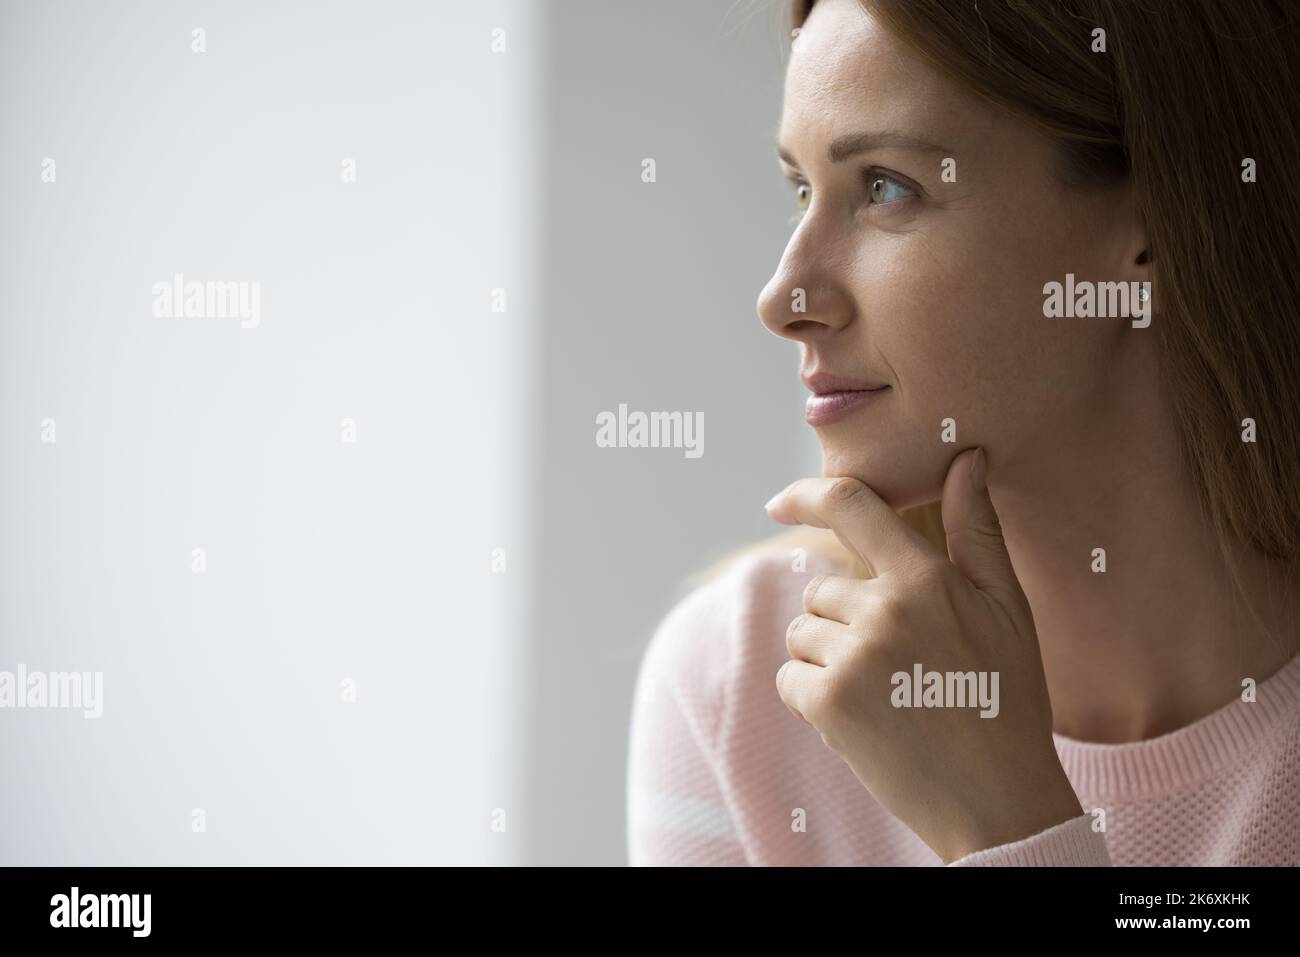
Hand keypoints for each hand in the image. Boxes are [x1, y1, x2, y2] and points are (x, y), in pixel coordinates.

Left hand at [767, 448, 1081, 862]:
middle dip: (844, 620)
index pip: (850, 506)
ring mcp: (852, 656)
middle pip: (821, 589)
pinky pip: (789, 677)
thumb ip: (976, 530)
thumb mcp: (1007, 608)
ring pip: (802, 634)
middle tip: (900, 666)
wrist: (999, 800)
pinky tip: (864, 719)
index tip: (779, 503)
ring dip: (827, 659)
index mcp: (926, 578)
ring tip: (886, 694)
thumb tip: (966, 458)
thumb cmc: (1006, 698)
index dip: (806, 496)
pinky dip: (812, 697)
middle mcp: (884, 609)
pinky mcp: (827, 702)